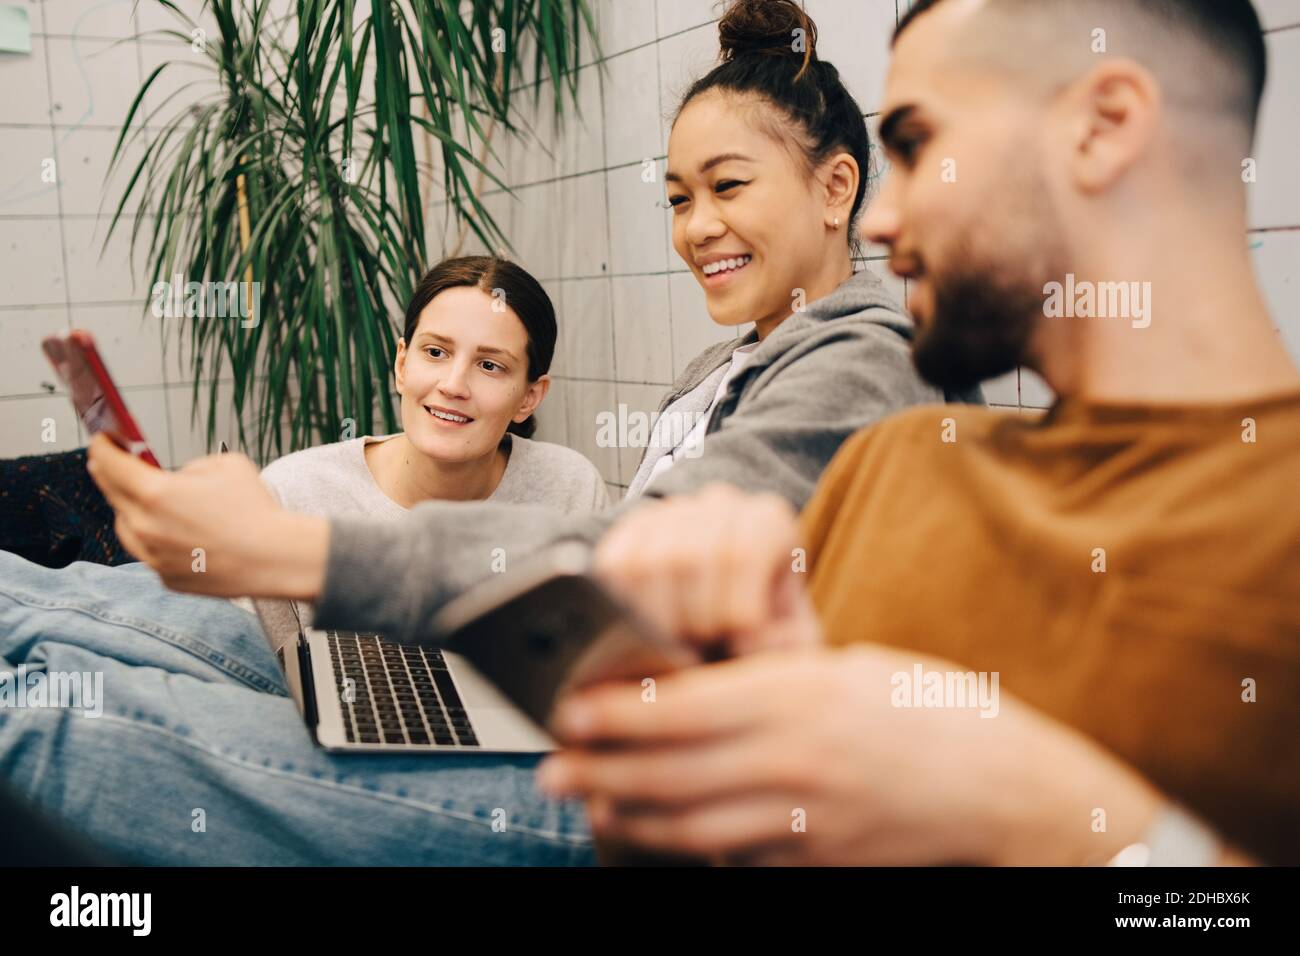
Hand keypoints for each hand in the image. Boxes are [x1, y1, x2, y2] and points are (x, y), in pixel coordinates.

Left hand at [86, 434, 328, 599]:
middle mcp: (145, 526)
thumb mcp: (224, 463)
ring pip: (126, 526)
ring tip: (153, 503)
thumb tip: (174, 478)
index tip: (103, 440)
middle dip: (110, 473)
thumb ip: (188, 467)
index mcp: (155, 492)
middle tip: (113, 463)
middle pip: (111, 493)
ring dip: (132, 510)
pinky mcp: (165, 577)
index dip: (102, 446)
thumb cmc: (254, 510)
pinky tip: (179, 533)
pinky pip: (149, 552)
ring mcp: (152, 556)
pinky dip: (155, 539)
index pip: (109, 463)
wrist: (274, 557)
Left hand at [537, 644, 1164, 864]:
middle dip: (598, 773)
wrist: (1004, 791)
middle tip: (551, 769)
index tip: (569, 711)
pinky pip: (735, 858)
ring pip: (689, 827)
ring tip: (591, 806)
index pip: (680, 706)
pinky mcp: (816, 863)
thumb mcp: (850, 668)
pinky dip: (689, 849)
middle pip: (668, 774)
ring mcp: (803, 822)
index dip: (614, 713)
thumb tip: (699, 682)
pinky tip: (662, 835)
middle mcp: (792, 761)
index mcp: (798, 697)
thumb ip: (774, 676)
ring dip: (629, 818)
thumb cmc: (932, 712)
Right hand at [594, 483, 818, 655]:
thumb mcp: (789, 638)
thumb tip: (749, 643)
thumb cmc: (762, 629)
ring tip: (673, 647)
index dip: (734, 611)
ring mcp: (670, 512)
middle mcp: (719, 504)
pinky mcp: (629, 531)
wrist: (725, 613)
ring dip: (655, 618)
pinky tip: (643, 631)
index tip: (736, 645)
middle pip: (690, 556)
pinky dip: (624, 607)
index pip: (741, 553)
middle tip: (700, 654)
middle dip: (692, 619)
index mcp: (766, 521)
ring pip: (646, 562)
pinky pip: (614, 566)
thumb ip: (785, 644)